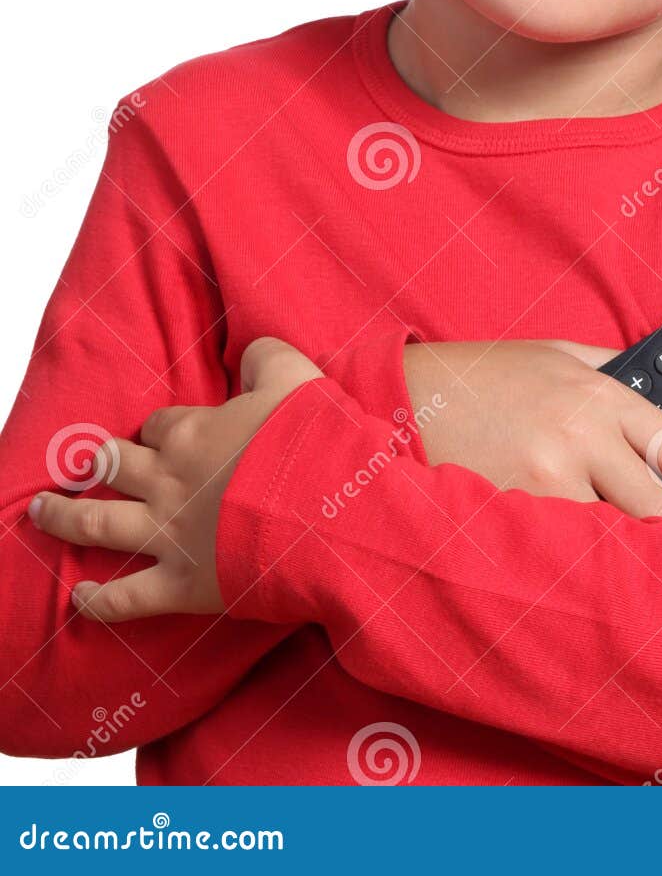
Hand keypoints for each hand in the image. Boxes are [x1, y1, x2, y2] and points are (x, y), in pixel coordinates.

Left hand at [28, 337, 322, 621]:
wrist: (328, 509)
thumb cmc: (313, 442)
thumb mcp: (295, 377)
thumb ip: (266, 358)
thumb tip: (251, 353)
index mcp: (193, 434)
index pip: (158, 425)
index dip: (157, 430)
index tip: (161, 436)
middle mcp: (168, 482)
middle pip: (114, 466)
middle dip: (97, 463)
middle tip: (88, 465)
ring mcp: (169, 535)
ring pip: (96, 523)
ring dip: (62, 517)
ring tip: (40, 512)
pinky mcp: (182, 584)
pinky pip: (126, 597)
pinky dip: (96, 601)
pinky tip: (76, 597)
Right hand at [403, 339, 661, 529]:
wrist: (408, 397)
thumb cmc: (484, 378)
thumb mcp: (556, 355)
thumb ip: (613, 370)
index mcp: (600, 393)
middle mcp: (581, 434)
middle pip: (660, 506)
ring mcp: (548, 477)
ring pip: (617, 539)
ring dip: (619, 550)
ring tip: (609, 548)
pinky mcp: (516, 512)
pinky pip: (569, 552)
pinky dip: (576, 559)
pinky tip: (568, 554)